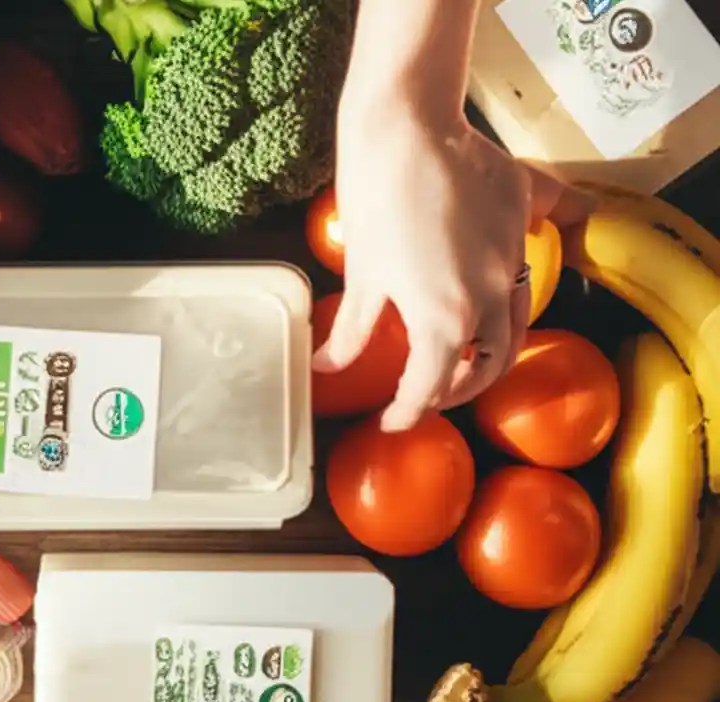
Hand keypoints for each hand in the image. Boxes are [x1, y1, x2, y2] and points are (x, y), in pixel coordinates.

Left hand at [317, 107, 591, 432]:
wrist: (407, 129)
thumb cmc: (374, 201)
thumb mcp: (360, 276)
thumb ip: (352, 330)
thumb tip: (326, 365)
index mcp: (445, 318)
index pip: (432, 387)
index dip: (410, 412)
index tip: (395, 421)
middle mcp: (492, 297)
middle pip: (491, 364)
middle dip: (460, 389)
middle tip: (429, 394)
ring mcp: (515, 259)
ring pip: (517, 325)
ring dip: (490, 350)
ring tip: (457, 354)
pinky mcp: (526, 221)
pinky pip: (527, 268)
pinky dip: (506, 294)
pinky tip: (479, 291)